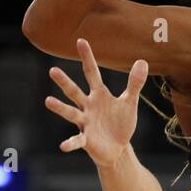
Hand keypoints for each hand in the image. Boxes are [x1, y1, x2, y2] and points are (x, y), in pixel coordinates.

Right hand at [45, 38, 147, 167]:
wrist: (117, 149)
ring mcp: (85, 123)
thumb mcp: (129, 102)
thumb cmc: (120, 123)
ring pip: (71, 113)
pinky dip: (70, 143)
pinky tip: (63, 146)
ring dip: (60, 108)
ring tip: (48, 101)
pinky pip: (77, 140)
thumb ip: (134, 83)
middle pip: (74, 92)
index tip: (81, 41)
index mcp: (98, 95)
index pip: (92, 73)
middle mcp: (88, 106)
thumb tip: (142, 60)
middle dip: (64, 82)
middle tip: (53, 70)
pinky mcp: (87, 140)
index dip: (87, 58)